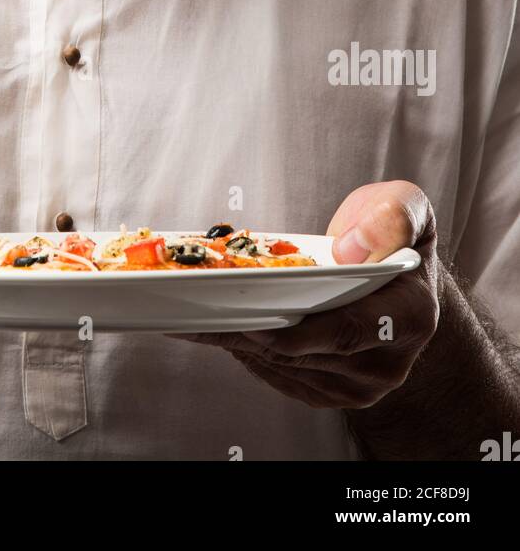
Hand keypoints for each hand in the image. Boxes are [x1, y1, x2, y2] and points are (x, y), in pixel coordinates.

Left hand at [170, 181, 439, 408]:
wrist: (403, 280)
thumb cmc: (396, 235)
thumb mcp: (406, 205)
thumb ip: (393, 216)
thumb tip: (352, 250)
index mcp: (411, 317)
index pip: (346, 331)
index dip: (297, 329)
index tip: (252, 316)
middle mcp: (386, 364)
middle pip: (301, 352)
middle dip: (244, 328)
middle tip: (194, 306)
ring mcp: (357, 384)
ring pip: (280, 365)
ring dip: (233, 339)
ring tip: (186, 312)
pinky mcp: (329, 390)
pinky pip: (277, 375)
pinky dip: (242, 350)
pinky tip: (212, 325)